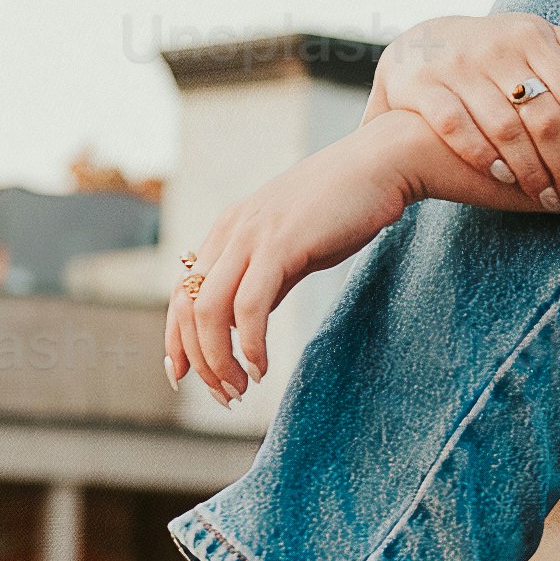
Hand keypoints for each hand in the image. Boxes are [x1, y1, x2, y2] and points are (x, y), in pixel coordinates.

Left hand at [166, 129, 424, 399]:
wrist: (382, 164)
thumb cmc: (346, 205)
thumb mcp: (294, 245)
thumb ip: (267, 279)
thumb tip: (248, 322)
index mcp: (228, 231)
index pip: (181, 292)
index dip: (176, 340)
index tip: (184, 376)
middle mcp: (230, 232)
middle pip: (187, 308)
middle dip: (199, 361)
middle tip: (225, 395)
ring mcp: (252, 236)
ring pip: (208, 312)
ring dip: (220, 360)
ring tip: (241, 389)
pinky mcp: (280, 244)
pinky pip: (249, 307)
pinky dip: (250, 345)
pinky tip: (264, 367)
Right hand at [370, 10, 559, 216]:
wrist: (419, 45)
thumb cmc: (495, 52)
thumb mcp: (534, 37)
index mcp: (531, 36)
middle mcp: (496, 48)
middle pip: (546, 118)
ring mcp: (457, 67)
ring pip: (505, 129)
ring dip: (531, 172)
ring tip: (547, 199)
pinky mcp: (422, 86)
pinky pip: (456, 127)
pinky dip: (482, 156)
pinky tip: (503, 179)